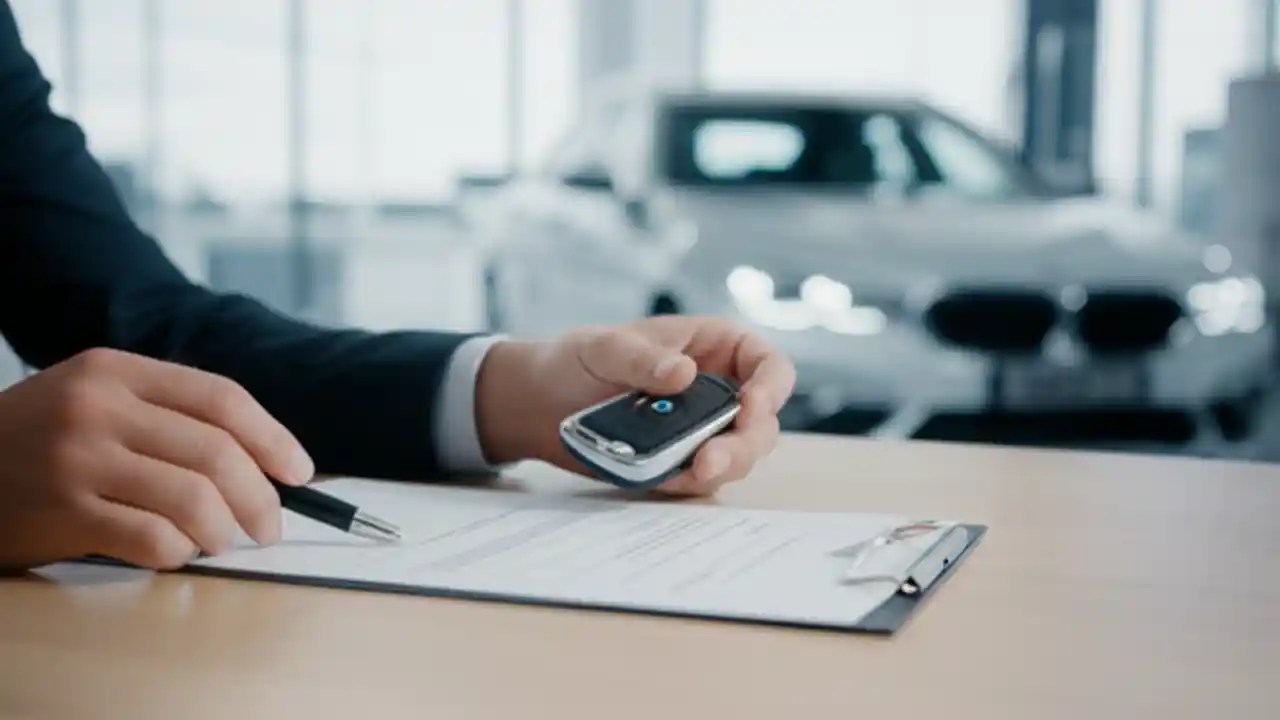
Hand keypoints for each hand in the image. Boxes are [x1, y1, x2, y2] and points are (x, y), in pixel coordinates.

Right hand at [0, 349, 313, 570]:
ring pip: (193, 499)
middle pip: (217, 452)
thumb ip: (166, 416)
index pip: (222, 398)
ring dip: (223, 530)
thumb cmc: (37, 441)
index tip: (300, 472)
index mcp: (117, 370)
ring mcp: (78, 459)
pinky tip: (172, 551)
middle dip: (260, 497)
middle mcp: (99, 407)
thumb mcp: (94, 400)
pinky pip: (154, 540)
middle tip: (270, 526)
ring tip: (219, 540)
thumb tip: (262, 459)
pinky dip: (179, 553)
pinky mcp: (62, 512)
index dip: (273, 438)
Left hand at [476, 316, 795, 495]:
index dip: (771, 388)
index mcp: (715, 348)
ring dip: (722, 468)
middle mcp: (719, 391)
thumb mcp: (604, 348)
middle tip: (709, 461)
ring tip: (691, 472)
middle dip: (744, 444)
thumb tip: (683, 375)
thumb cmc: (577, 360)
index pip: (769, 366)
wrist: (540, 404)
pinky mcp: (681, 463)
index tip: (750, 407)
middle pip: (762, 424)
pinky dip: (691, 483)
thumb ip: (641, 358)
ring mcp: (703, 431)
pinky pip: (703, 480)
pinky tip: (669, 479)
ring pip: (739, 457)